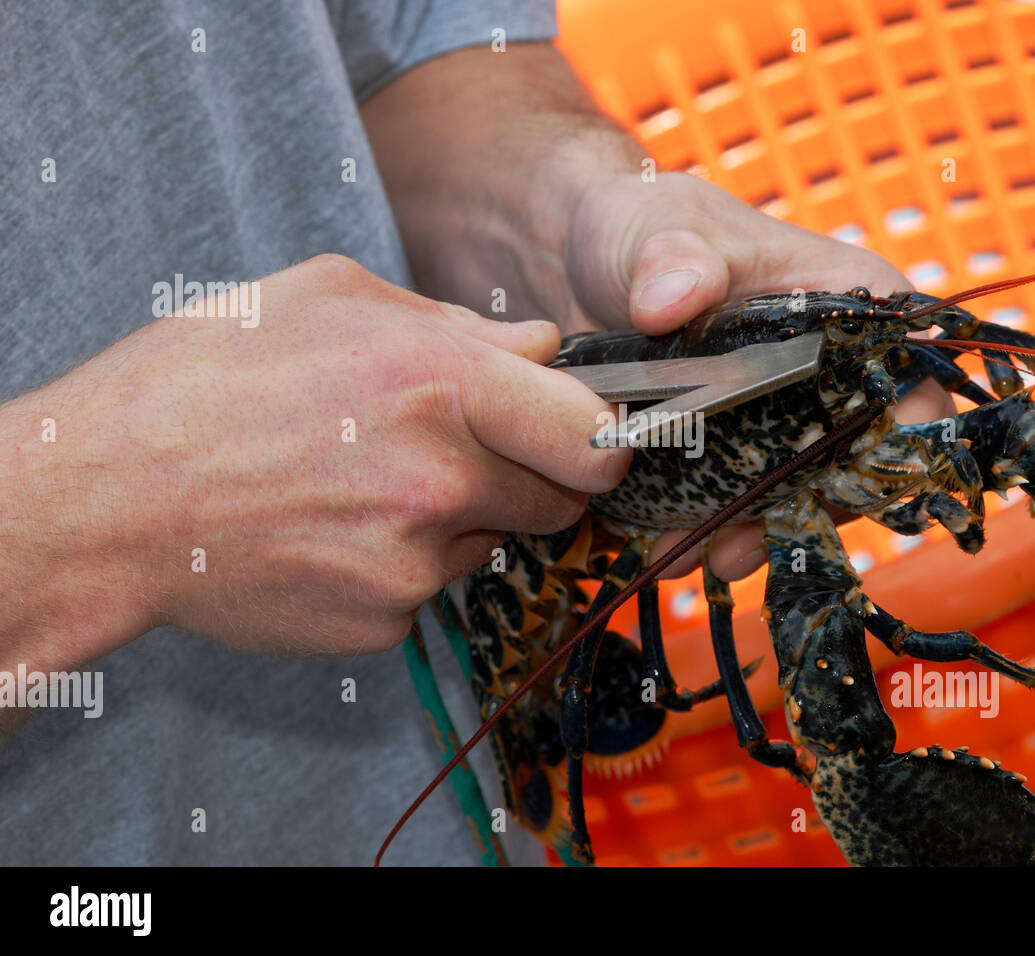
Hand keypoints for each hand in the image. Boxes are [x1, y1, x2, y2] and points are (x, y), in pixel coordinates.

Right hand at [0, 255, 627, 664]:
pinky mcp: (383, 625)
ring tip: (367, 483)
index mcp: (443, 385)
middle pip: (562, 501)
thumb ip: (457, 324)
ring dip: (461, 517)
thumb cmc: (208, 377)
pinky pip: (432, 592)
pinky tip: (334, 530)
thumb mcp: (331, 297)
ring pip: (493, 543)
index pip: (599, 439)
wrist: (106, 498)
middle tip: (467, 452)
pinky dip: (403, 565)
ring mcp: (414, 566)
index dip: (601, 439)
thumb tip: (542, 350)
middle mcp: (442, 483)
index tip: (586, 436)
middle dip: (534, 476)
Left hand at [563, 172, 954, 579]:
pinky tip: (655, 547)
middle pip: (851, 463)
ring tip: (681, 557)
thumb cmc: (639, 225)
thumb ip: (671, 259)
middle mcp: (828, 375)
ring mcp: (778, 420)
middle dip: (798, 514)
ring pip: (788, 497)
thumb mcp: (653, 227)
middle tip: (736, 546)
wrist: (578, 261)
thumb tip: (673, 300)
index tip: (843, 487)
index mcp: (848, 308)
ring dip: (743, 535)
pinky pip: (729, 504)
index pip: (910, 383)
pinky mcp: (726, 452)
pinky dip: (697, 529)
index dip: (898, 443)